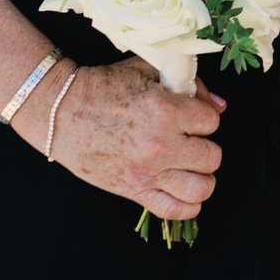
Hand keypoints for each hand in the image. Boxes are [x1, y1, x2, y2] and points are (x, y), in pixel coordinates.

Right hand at [23, 60, 224, 222]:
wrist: (61, 111)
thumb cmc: (102, 87)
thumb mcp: (147, 69)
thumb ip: (189, 83)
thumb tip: (218, 105)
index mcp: (165, 110)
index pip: (212, 121)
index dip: (203, 117)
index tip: (190, 116)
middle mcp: (160, 145)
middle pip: (212, 157)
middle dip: (204, 146)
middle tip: (189, 140)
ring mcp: (147, 173)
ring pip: (201, 188)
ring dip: (202, 177)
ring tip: (191, 167)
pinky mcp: (133, 191)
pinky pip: (174, 211)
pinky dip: (187, 205)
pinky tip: (182, 190)